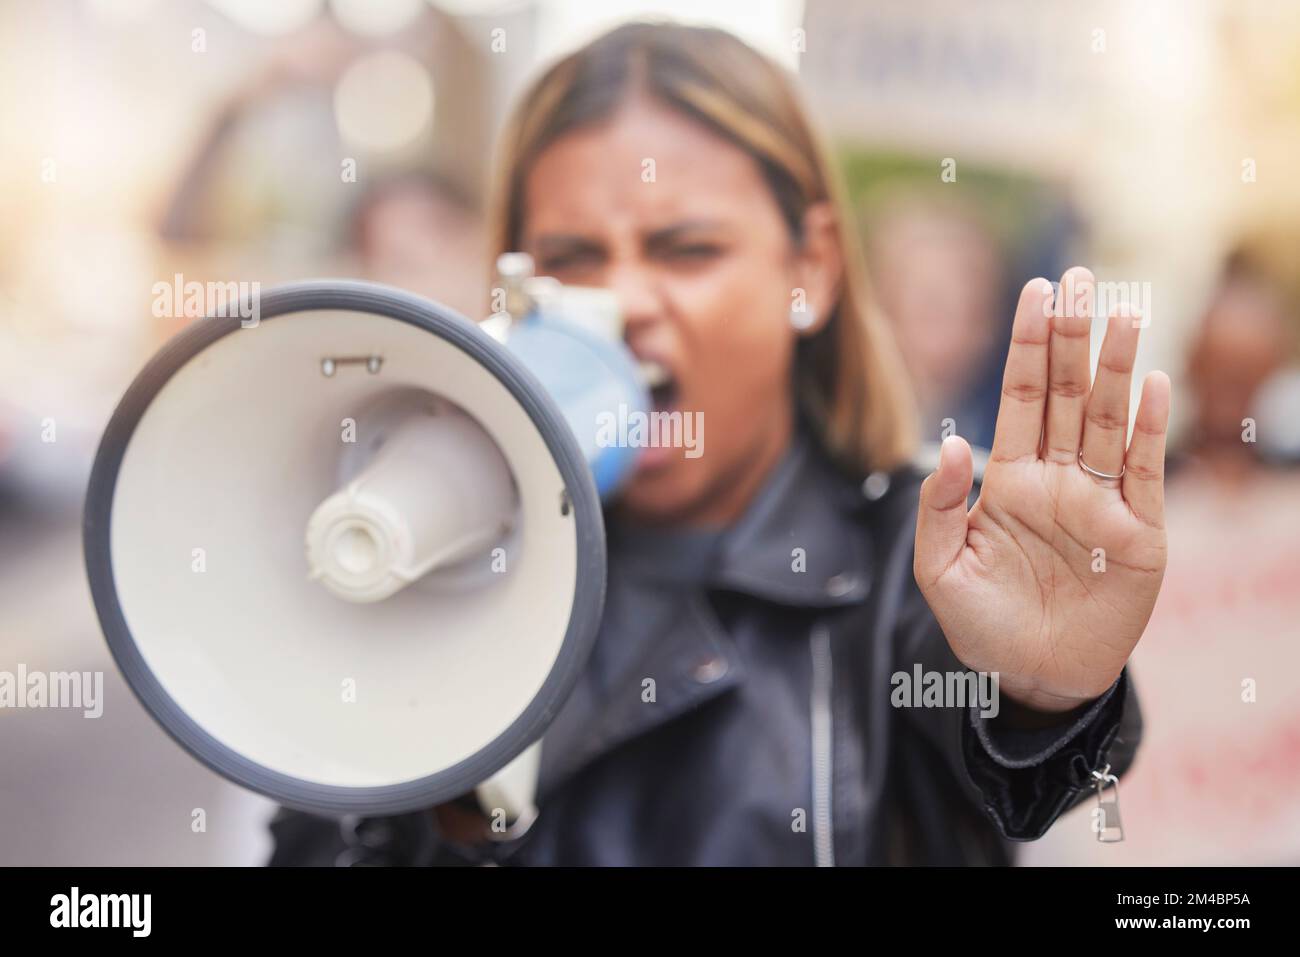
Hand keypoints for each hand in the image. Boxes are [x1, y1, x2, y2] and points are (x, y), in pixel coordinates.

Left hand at [914, 268, 1169, 713]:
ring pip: (1108, 421)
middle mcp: (1058, 479)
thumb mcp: (941, 569)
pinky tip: (1150, 383)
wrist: (1034, 680)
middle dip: (1073, 336)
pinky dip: (1147, 429)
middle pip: (1067, 394)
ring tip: (1124, 311)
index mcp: (1010, 479)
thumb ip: (940, 507)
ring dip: (1116, 367)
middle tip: (1080, 276)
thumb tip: (954, 443)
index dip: (1028, 344)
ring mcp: (1100, 503)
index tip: (1036, 290)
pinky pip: (1143, 473)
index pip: (1022, 397)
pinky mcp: (1139, 535)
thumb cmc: (983, 625)